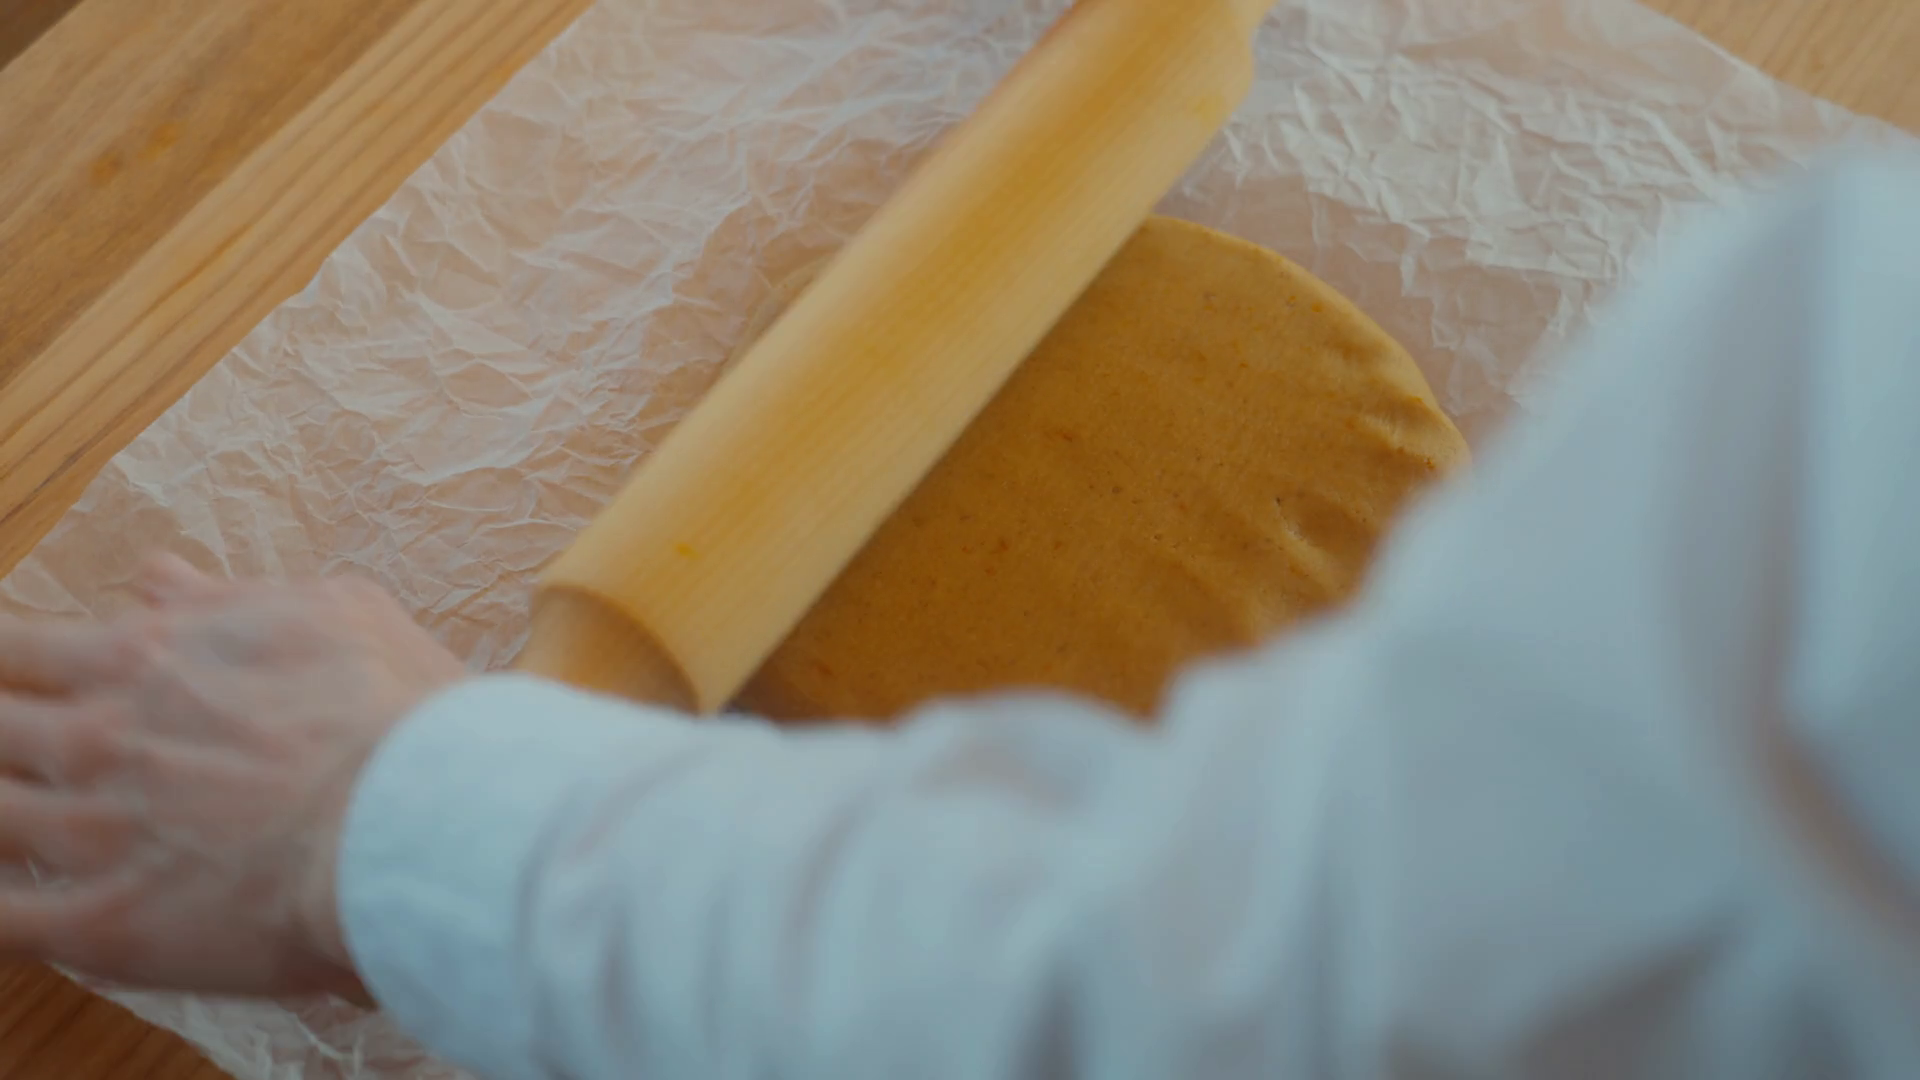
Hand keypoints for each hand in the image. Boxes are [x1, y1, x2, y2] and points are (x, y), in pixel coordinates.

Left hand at [0, 555, 463, 996]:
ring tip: (14, 816)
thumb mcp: (334, 612)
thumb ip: (227, 596)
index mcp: (141, 660)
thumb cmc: (394, 715)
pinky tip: (2, 910)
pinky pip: (1, 922)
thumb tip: (154, 578)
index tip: (7, 673)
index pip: (13, 647)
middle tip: (12, 744)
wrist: (419, 820)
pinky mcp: (104, 927)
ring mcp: (89, 834)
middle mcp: (96, 739)